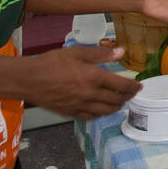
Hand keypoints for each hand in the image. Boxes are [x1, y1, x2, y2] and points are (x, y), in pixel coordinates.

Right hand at [22, 45, 142, 118]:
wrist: (28, 79)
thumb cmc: (51, 62)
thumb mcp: (77, 52)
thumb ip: (101, 54)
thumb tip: (121, 52)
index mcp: (93, 77)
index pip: (120, 85)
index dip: (133, 87)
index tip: (139, 86)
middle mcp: (89, 94)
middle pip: (115, 100)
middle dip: (127, 97)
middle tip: (132, 94)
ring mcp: (80, 105)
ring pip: (105, 111)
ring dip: (116, 107)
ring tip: (120, 102)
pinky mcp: (70, 112)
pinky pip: (90, 117)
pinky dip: (100, 114)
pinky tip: (101, 110)